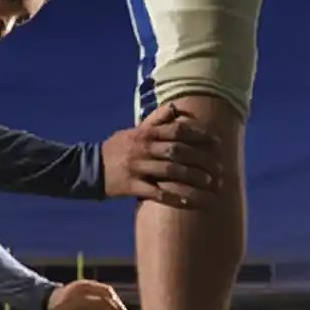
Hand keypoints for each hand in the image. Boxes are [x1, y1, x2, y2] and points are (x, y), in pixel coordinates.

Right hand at [101, 102, 222, 208]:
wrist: (90, 167)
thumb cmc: (117, 148)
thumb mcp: (135, 130)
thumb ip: (156, 119)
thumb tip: (176, 107)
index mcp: (146, 133)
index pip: (178, 131)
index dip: (200, 135)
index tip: (217, 143)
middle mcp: (143, 149)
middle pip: (179, 152)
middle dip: (203, 160)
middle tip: (220, 169)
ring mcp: (137, 168)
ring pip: (171, 173)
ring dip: (194, 179)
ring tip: (211, 185)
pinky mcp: (131, 186)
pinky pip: (156, 193)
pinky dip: (175, 198)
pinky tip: (190, 202)